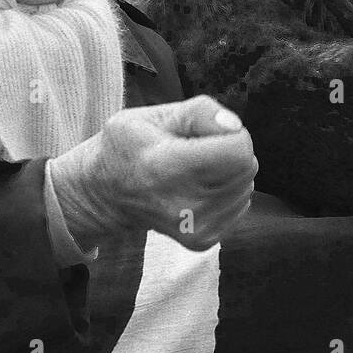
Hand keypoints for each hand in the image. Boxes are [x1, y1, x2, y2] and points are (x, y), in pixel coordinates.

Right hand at [50, 96, 256, 251]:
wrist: (105, 193)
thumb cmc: (128, 147)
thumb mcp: (150, 114)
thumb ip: (198, 112)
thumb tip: (234, 126)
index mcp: (168, 168)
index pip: (238, 151)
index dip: (228, 133)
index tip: (203, 132)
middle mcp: (184, 205)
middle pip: (246, 167)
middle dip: (228, 150)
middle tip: (194, 150)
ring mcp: (195, 228)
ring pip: (246, 185)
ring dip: (227, 172)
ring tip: (192, 170)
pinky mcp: (204, 241)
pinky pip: (239, 204)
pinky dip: (225, 192)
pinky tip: (196, 187)